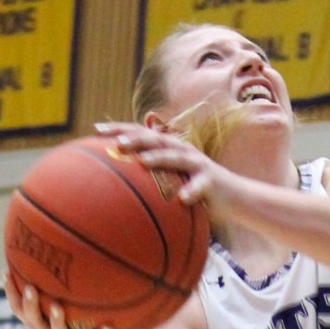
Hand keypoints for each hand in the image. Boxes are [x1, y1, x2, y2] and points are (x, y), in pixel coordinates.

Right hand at [4, 275, 120, 328]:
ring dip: (57, 322)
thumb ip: (59, 300)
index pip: (20, 312)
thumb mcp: (68, 319)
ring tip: (57, 307)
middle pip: (34, 324)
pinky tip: (109, 328)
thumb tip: (59, 264)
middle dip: (30, 306)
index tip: (6, 273)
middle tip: (29, 287)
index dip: (11, 295)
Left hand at [94, 120, 234, 215]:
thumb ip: (148, 179)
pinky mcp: (211, 181)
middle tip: (115, 143)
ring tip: (142, 162)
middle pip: (155, 140)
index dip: (120, 129)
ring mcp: (196, 164)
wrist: (233, 196)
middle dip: (135, 139)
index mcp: (168, 149)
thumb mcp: (170, 182)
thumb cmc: (194, 190)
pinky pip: (200, 187)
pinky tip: (182, 199)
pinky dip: (192, 191)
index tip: (96, 129)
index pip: (141, 134)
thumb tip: (115, 186)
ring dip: (158, 159)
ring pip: (176, 158)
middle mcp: (181, 150)